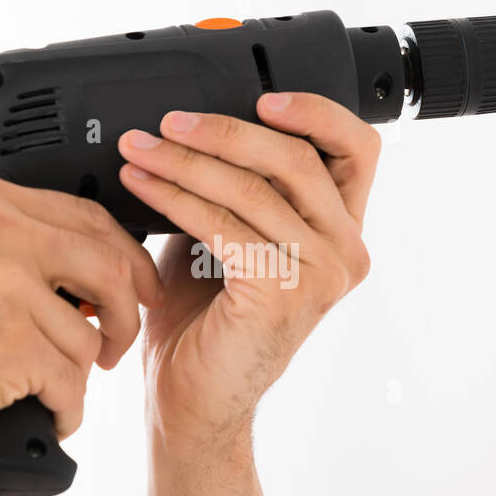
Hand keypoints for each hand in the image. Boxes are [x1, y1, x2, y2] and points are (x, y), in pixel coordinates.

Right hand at [0, 170, 162, 460]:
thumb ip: (1, 238)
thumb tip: (75, 255)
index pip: (89, 218)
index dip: (126, 260)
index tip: (139, 289)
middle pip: (109, 268)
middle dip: (126, 314)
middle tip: (117, 344)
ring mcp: (5, 287)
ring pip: (87, 335)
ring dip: (78, 374)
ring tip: (46, 390)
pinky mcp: (12, 345)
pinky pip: (71, 382)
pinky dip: (66, 408)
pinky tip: (47, 415)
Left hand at [117, 92, 378, 448]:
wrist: (191, 401)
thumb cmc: (205, 323)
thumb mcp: (226, 234)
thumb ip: (234, 185)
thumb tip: (197, 122)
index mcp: (341, 231)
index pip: (357, 149)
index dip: (317, 110)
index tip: (263, 94)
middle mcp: (345, 251)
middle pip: (297, 157)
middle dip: (224, 130)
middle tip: (168, 122)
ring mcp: (321, 275)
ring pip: (255, 188)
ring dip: (185, 162)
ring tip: (139, 150)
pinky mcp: (283, 294)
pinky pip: (225, 225)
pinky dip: (176, 198)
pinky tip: (143, 187)